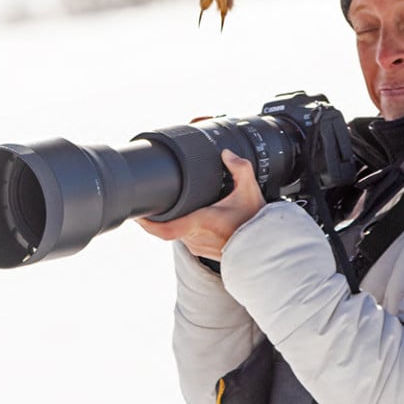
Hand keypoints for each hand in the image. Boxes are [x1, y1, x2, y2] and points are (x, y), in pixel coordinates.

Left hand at [137, 149, 265, 260]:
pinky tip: (187, 215)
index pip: (165, 229)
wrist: (266, 249)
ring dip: (174, 219)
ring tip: (168, 205)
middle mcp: (195, 238)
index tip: (136, 214)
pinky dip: (184, 225)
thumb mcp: (249, 191)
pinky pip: (185, 236)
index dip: (147, 224)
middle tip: (152, 200)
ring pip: (177, 231)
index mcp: (200, 223)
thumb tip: (228, 154)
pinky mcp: (202, 250)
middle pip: (168, 226)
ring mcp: (198, 246)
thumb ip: (240, 168)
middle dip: (161, 214)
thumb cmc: (255, 225)